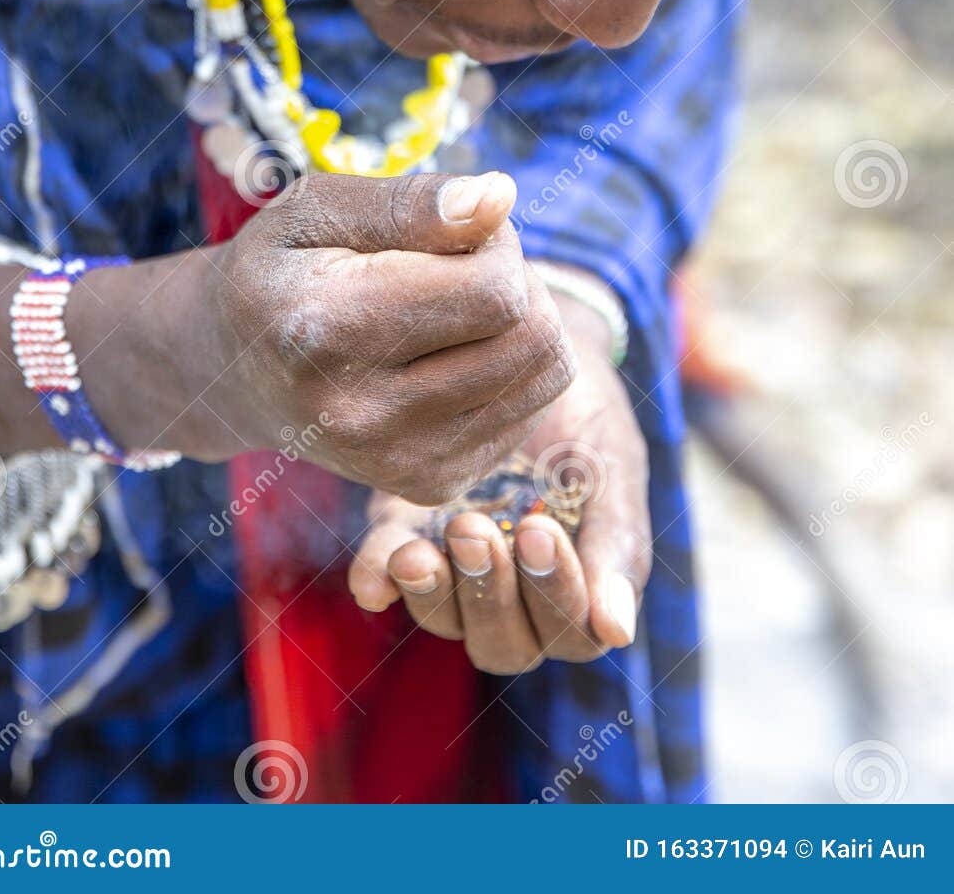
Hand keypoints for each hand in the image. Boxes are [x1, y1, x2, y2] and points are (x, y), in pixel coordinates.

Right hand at [187, 172, 575, 499]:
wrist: (233, 371)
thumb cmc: (282, 269)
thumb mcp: (316, 208)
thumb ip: (409, 201)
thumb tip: (501, 198)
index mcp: (326, 328)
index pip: (495, 290)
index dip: (496, 243)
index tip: (454, 231)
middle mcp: (362, 413)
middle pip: (532, 335)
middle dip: (517, 280)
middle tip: (461, 264)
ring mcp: (398, 462)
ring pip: (545, 373)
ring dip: (522, 321)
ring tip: (460, 303)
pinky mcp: (429, 484)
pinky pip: (531, 410)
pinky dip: (510, 368)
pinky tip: (453, 351)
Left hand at [348, 285, 650, 672]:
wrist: (531, 349)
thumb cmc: (587, 418)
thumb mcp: (611, 470)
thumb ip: (616, 544)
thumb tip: (616, 632)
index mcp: (575, 590)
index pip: (568, 632)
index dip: (554, 594)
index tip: (538, 527)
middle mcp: (513, 595)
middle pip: (501, 642)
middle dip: (488, 594)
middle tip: (473, 528)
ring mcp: (455, 568)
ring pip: (443, 618)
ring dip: (432, 593)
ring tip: (420, 552)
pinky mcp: (404, 531)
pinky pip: (384, 572)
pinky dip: (376, 578)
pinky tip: (374, 575)